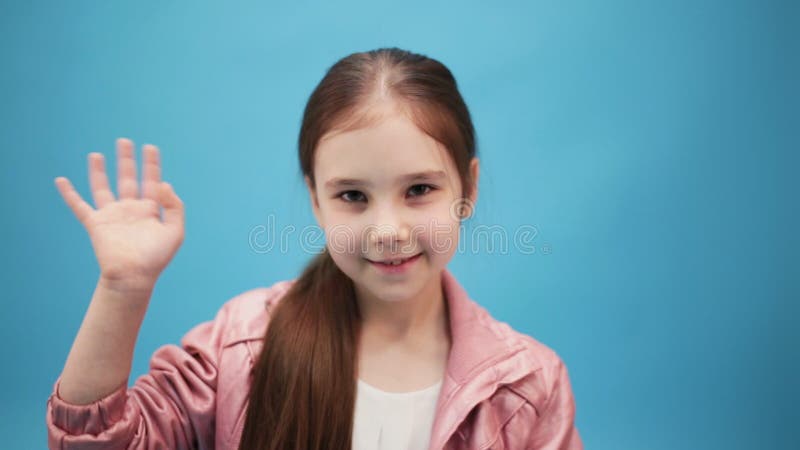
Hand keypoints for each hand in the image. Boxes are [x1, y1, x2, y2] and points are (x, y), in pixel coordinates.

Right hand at [55, 138, 184, 290]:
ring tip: (97, 154)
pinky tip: (61, 180)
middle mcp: (130, 210)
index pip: (151, 182)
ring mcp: (112, 216)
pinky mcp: (96, 224)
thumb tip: (164, 184)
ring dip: (99, 171)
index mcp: (150, 211)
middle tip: (125, 141)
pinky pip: (79, 206)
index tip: (151, 148)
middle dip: (126, 160)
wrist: (133, 277)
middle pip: (127, 179)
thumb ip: (174, 206)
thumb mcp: (175, 231)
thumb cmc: (156, 258)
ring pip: (103, 188)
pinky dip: (69, 194)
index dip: (151, 165)